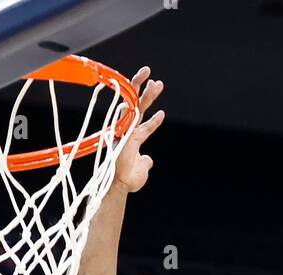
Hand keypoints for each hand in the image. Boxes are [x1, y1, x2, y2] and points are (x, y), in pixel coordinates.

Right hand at [114, 67, 164, 193]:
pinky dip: (151, 119)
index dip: (154, 120)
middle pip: (138, 107)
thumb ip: (145, 162)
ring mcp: (127, 130)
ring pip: (136, 106)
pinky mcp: (126, 133)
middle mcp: (129, 131)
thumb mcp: (141, 169)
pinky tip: (163, 114)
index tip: (162, 113)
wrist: (119, 184)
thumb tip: (148, 160)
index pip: (144, 125)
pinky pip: (136, 120)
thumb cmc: (128, 179)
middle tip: (157, 82)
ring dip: (147, 94)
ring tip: (157, 82)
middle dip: (147, 93)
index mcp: (132, 138)